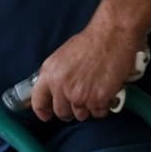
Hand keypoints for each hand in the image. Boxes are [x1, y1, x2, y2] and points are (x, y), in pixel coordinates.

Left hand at [29, 24, 143, 122]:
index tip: (47, 115)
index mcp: (49, 74)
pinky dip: (103, 106)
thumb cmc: (90, 42)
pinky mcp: (98, 99)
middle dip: (69, 111)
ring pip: (81, 114)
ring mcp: (79, 95)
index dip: (42, 111)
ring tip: (95, 94)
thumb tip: (56, 90)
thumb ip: (56, 75)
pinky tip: (106, 94)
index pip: (38, 101)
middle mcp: (61, 87)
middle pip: (61, 112)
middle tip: (78, 104)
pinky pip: (98, 113)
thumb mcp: (62, 57)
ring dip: (88, 108)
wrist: (112, 36)